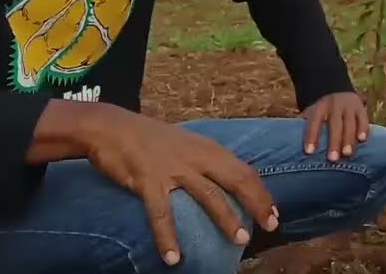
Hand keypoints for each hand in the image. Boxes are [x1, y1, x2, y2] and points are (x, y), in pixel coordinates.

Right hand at [82, 105, 277, 266]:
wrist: (112, 126)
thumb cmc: (150, 138)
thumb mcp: (186, 144)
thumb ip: (205, 160)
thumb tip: (226, 180)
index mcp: (208, 149)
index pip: (244, 171)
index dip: (262, 192)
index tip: (274, 212)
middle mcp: (197, 157)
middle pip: (237, 180)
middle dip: (257, 204)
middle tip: (271, 225)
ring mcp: (174, 168)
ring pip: (209, 196)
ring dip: (226, 219)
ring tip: (240, 240)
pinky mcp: (148, 180)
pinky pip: (161, 214)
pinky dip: (167, 237)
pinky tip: (173, 258)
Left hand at [301, 91, 369, 161]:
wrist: (336, 89)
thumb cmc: (321, 110)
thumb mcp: (310, 112)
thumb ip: (302, 124)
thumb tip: (287, 143)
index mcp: (320, 107)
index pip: (314, 122)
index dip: (312, 136)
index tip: (309, 152)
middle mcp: (335, 105)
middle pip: (335, 125)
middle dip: (334, 142)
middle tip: (332, 159)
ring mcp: (349, 106)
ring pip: (350, 123)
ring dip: (349, 140)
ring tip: (347, 154)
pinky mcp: (360, 108)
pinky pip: (363, 119)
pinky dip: (364, 129)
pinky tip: (362, 140)